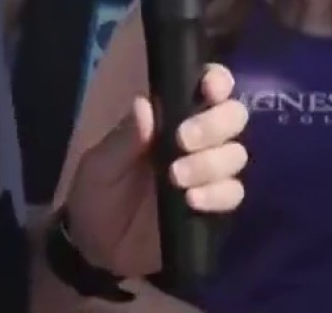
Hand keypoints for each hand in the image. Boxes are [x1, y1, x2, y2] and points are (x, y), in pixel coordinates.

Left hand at [65, 63, 249, 271]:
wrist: (95, 249)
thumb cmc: (97, 195)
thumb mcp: (99, 165)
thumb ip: (124, 138)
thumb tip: (145, 103)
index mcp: (172, 119)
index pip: (208, 87)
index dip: (217, 81)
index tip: (210, 88)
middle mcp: (200, 140)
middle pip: (233, 116)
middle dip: (214, 124)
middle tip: (183, 140)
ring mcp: (210, 173)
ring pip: (236, 154)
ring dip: (211, 162)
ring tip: (177, 178)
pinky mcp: (216, 206)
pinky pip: (233, 193)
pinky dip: (218, 193)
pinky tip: (192, 200)